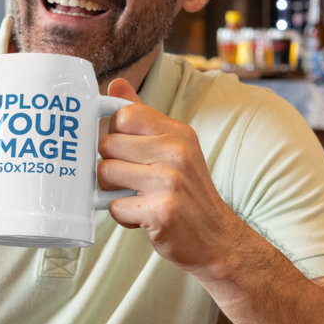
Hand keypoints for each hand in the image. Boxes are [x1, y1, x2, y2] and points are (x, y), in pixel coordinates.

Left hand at [98, 78, 248, 272]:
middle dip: (111, 166)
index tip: (125, 151)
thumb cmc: (187, 192)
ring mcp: (170, 181)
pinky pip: (114, 206)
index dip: (114, 135)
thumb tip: (115, 84)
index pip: (123, 115)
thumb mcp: (173, 147)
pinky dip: (123, 216)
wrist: (218, 240)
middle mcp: (176, 152)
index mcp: (178, 132)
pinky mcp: (162, 211)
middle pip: (108, 145)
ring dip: (113, 192)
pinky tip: (143, 217)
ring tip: (138, 198)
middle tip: (133, 180)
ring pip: (106, 174)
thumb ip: (142, 116)